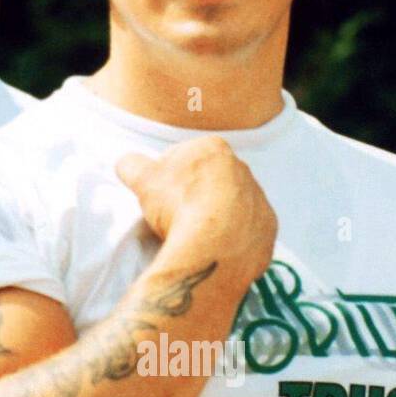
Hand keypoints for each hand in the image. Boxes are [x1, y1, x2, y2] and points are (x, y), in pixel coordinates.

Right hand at [115, 136, 275, 286]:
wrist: (214, 247)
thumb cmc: (178, 205)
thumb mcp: (141, 178)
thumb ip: (131, 164)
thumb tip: (127, 163)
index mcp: (213, 149)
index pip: (184, 155)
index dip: (166, 175)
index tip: (158, 194)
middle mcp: (243, 170)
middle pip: (209, 180)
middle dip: (192, 193)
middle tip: (173, 215)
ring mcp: (259, 200)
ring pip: (231, 205)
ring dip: (213, 216)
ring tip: (192, 235)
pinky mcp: (267, 229)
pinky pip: (246, 230)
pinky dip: (231, 237)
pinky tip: (214, 247)